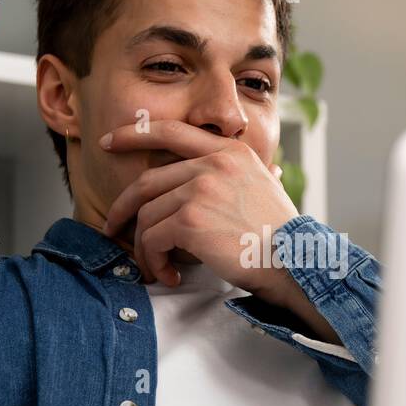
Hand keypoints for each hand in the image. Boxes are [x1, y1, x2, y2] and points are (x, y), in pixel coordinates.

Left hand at [100, 119, 296, 295]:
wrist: (295, 262)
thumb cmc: (279, 235)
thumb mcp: (262, 186)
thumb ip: (233, 175)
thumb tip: (213, 173)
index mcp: (230, 151)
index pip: (172, 131)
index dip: (134, 134)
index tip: (110, 141)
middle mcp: (213, 163)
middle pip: (147, 182)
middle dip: (122, 208)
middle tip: (112, 227)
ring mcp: (200, 190)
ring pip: (147, 216)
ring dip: (145, 247)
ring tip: (157, 267)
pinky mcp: (190, 220)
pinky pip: (152, 239)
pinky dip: (154, 261)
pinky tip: (169, 274)